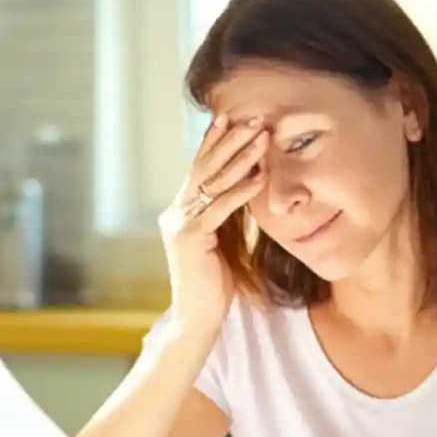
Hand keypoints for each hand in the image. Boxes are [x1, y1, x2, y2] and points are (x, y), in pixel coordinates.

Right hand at [157, 112, 268, 334]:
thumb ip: (225, 214)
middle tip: (254, 118)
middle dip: (230, 141)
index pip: (198, 168)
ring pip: (212, 182)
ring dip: (240, 157)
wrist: (197, 318)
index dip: (214, 142)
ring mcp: (180, 224)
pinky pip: (220, 209)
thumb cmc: (213, 284)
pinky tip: (259, 176)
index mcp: (180, 211)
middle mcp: (175, 212)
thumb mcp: (221, 240)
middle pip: (204, 167)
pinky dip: (241, 191)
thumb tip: (245, 185)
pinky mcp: (190, 239)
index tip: (231, 117)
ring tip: (261, 137)